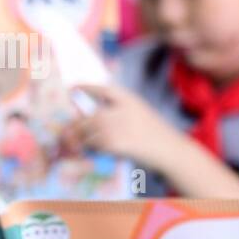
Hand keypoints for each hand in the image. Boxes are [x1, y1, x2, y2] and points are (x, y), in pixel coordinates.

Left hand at [65, 83, 186, 169]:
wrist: (170, 150)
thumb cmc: (157, 134)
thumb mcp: (140, 114)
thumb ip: (119, 112)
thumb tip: (91, 116)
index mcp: (129, 99)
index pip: (102, 89)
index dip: (86, 87)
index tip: (72, 88)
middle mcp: (120, 110)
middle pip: (90, 115)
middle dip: (76, 124)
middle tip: (67, 131)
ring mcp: (117, 126)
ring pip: (89, 131)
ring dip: (80, 139)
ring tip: (76, 144)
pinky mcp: (115, 143)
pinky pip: (95, 144)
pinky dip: (90, 149)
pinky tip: (91, 151)